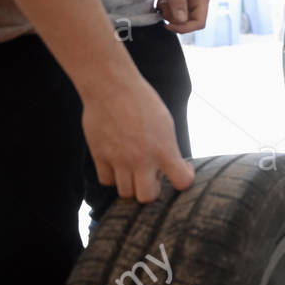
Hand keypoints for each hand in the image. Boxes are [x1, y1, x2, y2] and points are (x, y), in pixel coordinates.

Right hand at [80, 66, 193, 202]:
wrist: (111, 88)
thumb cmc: (142, 101)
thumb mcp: (166, 123)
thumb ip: (167, 149)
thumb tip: (170, 168)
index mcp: (164, 150)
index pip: (182, 181)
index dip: (185, 180)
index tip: (181, 171)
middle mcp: (141, 159)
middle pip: (147, 197)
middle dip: (151, 190)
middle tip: (152, 176)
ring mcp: (118, 160)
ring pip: (125, 192)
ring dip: (131, 184)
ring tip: (134, 169)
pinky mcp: (99, 156)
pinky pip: (106, 180)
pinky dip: (113, 176)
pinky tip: (117, 164)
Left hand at [153, 0, 209, 32]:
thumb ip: (178, 1)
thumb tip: (181, 21)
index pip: (199, 22)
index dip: (184, 28)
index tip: (168, 24)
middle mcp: (199, 0)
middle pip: (189, 22)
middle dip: (173, 18)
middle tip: (162, 4)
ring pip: (180, 17)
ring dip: (168, 12)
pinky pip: (175, 11)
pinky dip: (166, 8)